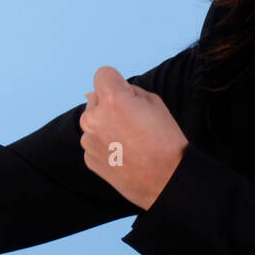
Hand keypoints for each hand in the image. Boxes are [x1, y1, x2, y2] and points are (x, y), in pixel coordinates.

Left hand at [79, 66, 188, 210]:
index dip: (116, 81)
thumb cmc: (165, 140)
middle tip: (131, 120)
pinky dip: (105, 145)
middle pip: (95, 98)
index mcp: (111, 100)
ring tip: (129, 141)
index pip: (102, 74)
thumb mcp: (154, 102)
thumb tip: (117, 90)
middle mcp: (93, 118)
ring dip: (105, 125)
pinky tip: (123, 154)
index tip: (125, 93)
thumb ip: (130, 92)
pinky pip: (94, 142)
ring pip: (93, 121)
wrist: (166, 180)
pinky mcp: (88, 158)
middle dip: (109, 104)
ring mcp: (88, 140)